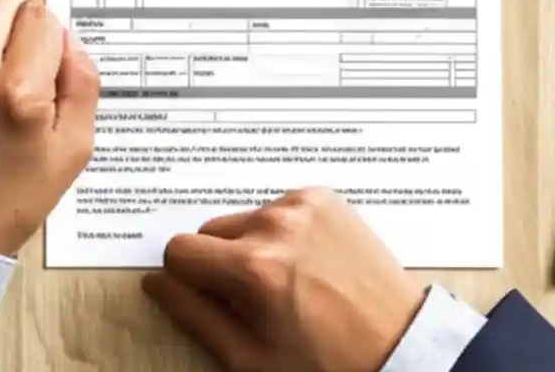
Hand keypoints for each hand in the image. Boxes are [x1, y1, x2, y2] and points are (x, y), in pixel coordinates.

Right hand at [143, 188, 424, 371]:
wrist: (397, 345)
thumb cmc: (325, 363)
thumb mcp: (248, 357)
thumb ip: (192, 314)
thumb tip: (157, 282)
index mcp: (253, 268)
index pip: (179, 249)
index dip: (187, 279)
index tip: (211, 299)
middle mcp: (276, 226)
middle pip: (209, 230)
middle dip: (220, 262)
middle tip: (257, 299)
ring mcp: (304, 206)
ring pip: (243, 219)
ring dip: (252, 245)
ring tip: (289, 282)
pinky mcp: (325, 198)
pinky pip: (277, 208)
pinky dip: (282, 231)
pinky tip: (307, 262)